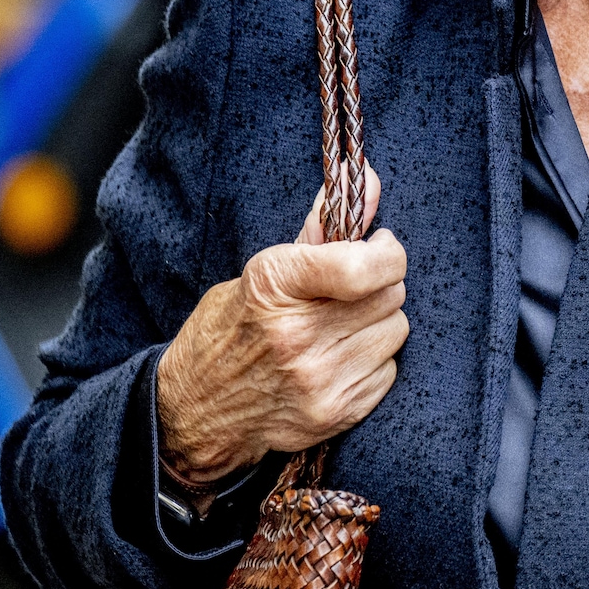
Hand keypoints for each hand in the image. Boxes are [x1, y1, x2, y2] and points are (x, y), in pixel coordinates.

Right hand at [155, 167, 407, 489]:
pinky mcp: (335, 413)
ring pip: (396, 330)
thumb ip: (322, 227)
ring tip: (339, 328)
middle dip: (379, 286)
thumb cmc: (229, 331)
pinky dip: (372, 363)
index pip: (364, 264)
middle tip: (349, 293)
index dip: (387, 251)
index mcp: (274, 285)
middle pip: (390, 294)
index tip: (378, 246)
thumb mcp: (261, 271)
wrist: (193, 413)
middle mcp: (296, 334)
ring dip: (377, 325)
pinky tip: (337, 361)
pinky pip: (388, 370)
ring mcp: (317, 379)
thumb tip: (367, 175)